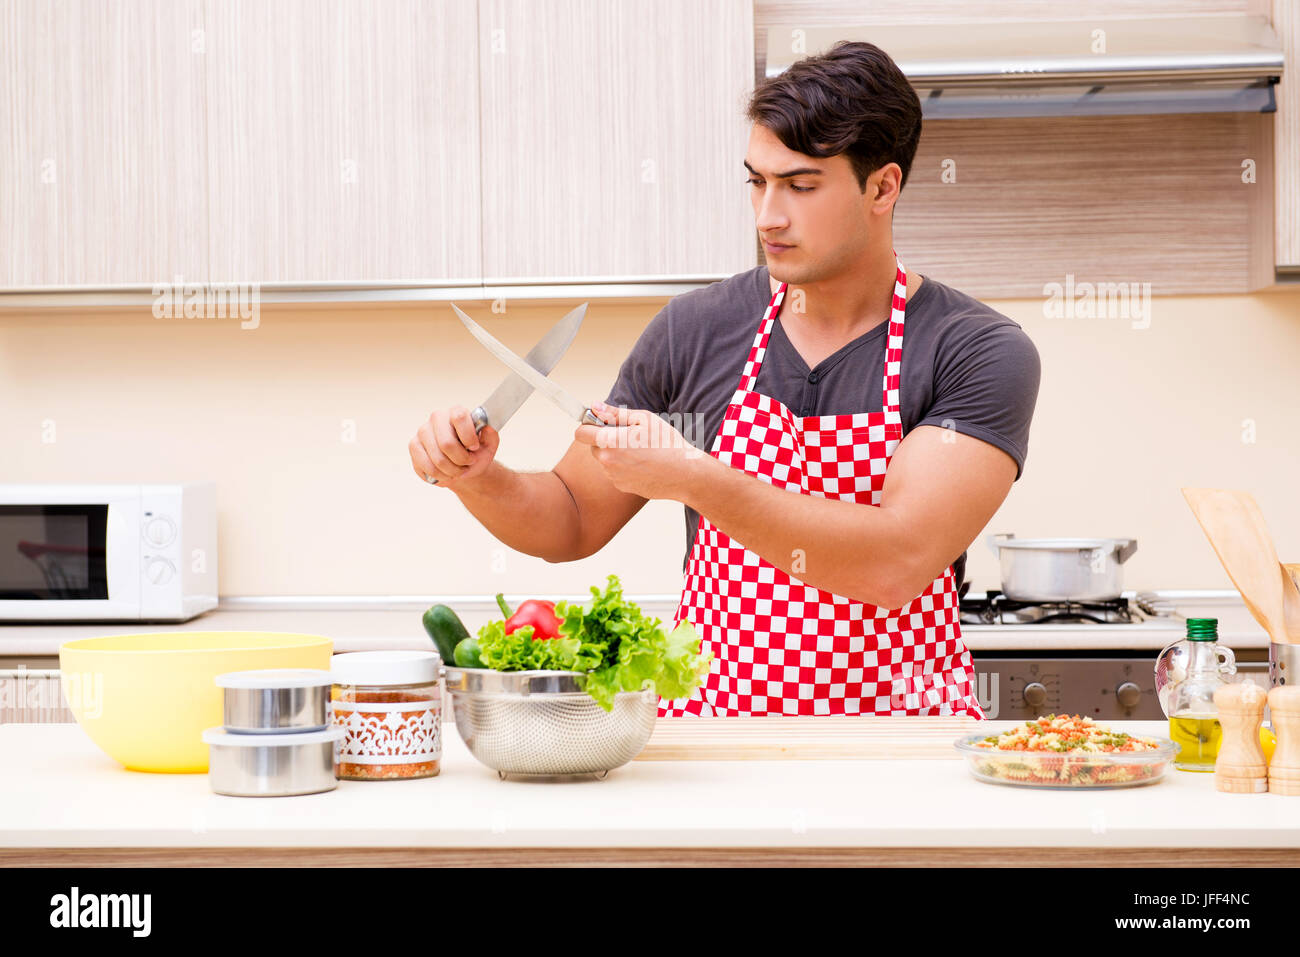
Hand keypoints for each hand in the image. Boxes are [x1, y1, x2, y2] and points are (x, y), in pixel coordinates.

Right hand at [409, 405, 499, 487]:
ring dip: (453, 471)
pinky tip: (447, 473)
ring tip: (459, 470)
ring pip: (438, 459)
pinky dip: (442, 476)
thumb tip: (487, 427)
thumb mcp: (489, 445)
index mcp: (456, 411)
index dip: (468, 437)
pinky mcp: (414, 447)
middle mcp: (437, 418)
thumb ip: (491, 435)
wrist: (463, 466)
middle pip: (447, 443)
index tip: (475, 448)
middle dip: (461, 460)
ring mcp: (422, 432)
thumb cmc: (475, 452)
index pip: (459, 417)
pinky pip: (428, 467)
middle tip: (468, 463)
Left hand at [574, 401, 711, 500]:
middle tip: (630, 435)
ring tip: (641, 450)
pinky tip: (643, 463)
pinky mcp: (621, 486)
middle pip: (593, 446)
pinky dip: (624, 466)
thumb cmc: (667, 443)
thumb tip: (595, 407)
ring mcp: (613, 476)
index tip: (601, 422)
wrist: (684, 473)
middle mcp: (607, 461)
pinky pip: (615, 471)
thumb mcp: (643, 419)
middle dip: (606, 439)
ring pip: (605, 459)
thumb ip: (615, 413)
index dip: (589, 425)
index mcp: (610, 441)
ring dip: (616, 453)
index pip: (581, 433)